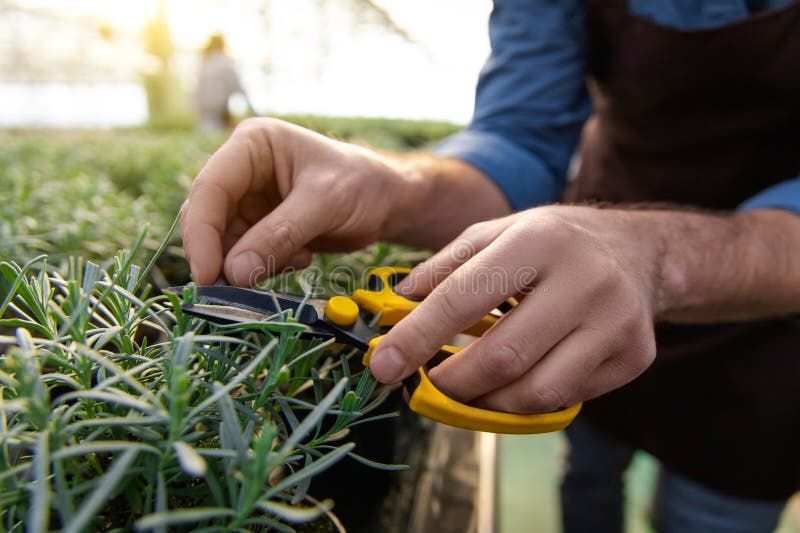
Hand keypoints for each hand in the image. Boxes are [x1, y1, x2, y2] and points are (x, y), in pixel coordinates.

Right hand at [181, 118, 421, 284]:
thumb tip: (234, 273)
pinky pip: (245, 257)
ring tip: (296, 259)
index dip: (201, 234)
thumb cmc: (362, 185)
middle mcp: (242, 171)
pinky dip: (267, 266)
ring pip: (224, 244)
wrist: (387, 202)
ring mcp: (249, 201)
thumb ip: (279, 235)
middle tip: (237, 287)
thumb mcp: (324, 204)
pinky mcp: (259, 228)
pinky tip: (303, 256)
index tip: (206, 274)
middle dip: (222, 255)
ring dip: (250, 264)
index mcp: (252, 145)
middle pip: (208, 219)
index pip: (209, 189)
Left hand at [369, 205, 661, 413]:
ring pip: (537, 393)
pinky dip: (526, 402)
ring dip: (487, 404)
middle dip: (451, 384)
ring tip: (467, 390)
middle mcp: (585, 279)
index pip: (465, 297)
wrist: (636, 251)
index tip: (383, 365)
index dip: (418, 337)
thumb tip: (395, 308)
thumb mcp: (494, 234)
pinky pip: (566, 399)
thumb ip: (443, 268)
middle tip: (424, 388)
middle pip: (503, 356)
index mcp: (538, 240)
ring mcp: (616, 321)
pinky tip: (513, 383)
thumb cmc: (550, 243)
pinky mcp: (635, 356)